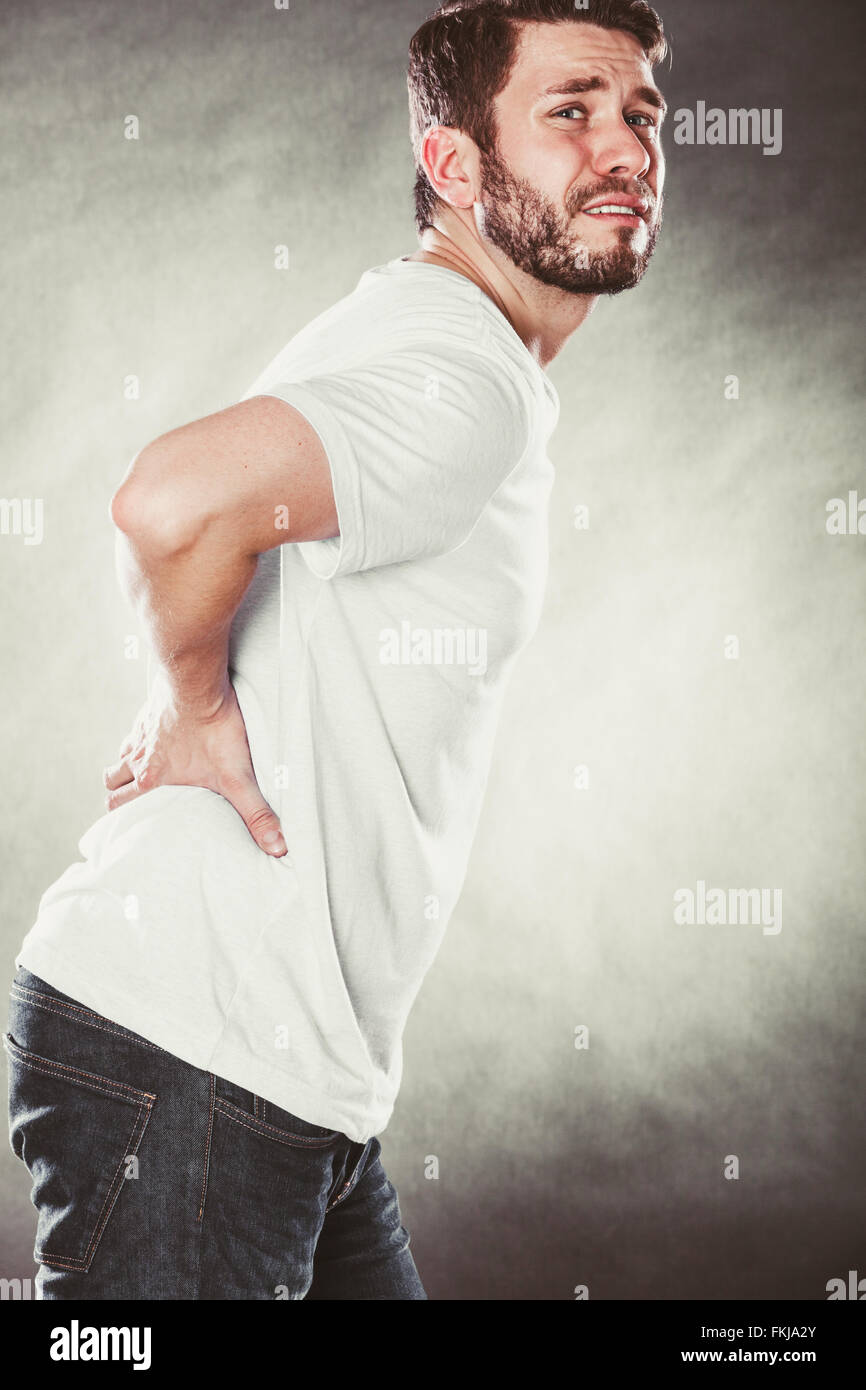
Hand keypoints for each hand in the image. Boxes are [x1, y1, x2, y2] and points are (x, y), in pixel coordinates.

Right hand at [102, 673, 286, 856]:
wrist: (199, 682)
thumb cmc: (214, 729)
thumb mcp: (238, 778)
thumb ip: (256, 813)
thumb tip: (276, 848)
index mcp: (151, 777)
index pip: (117, 802)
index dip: (117, 815)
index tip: (122, 824)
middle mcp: (139, 756)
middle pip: (111, 779)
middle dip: (117, 791)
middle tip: (130, 798)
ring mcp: (141, 731)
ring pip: (120, 754)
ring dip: (127, 764)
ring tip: (144, 770)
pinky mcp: (150, 710)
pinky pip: (136, 728)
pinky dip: (142, 737)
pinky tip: (160, 736)